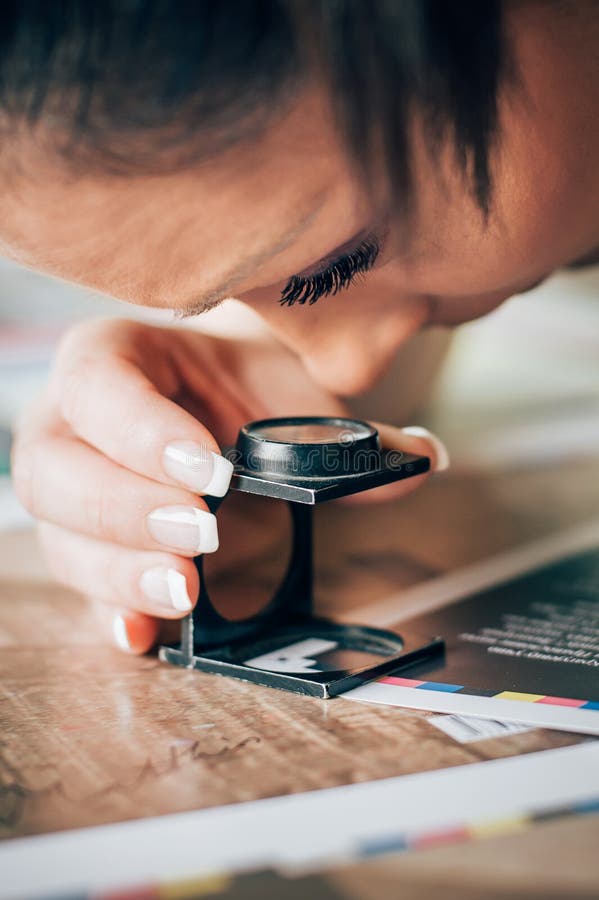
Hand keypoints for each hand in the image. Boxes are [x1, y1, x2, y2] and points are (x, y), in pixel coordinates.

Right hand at [11, 318, 447, 652]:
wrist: (215, 405)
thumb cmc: (239, 390)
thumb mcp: (287, 392)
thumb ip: (345, 428)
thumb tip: (421, 458)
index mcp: (112, 360)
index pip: (98, 382)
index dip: (141, 426)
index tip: (209, 468)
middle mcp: (71, 425)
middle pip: (56, 469)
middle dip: (126, 507)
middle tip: (201, 535)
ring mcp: (71, 492)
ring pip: (61, 535)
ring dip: (119, 570)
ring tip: (183, 592)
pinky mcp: (86, 549)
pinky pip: (78, 587)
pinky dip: (109, 611)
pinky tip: (143, 635)